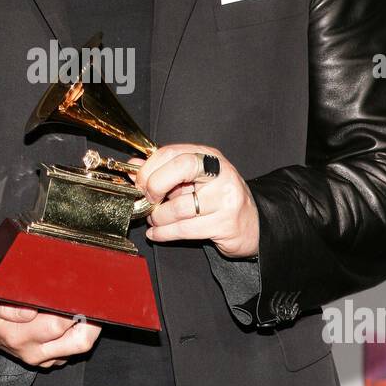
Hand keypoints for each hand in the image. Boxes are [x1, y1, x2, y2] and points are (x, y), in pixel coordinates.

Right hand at [0, 290, 101, 368]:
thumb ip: (6, 307)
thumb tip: (30, 312)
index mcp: (19, 336)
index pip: (59, 324)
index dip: (73, 308)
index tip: (79, 295)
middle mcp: (34, 351)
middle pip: (79, 340)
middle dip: (90, 318)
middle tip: (89, 299)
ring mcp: (44, 359)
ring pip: (81, 347)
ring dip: (88, 326)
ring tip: (83, 306)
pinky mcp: (50, 362)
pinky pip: (74, 351)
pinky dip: (78, 334)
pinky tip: (72, 319)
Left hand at [128, 143, 259, 257]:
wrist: (252, 223)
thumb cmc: (217, 199)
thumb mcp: (191, 180)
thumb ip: (163, 171)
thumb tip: (134, 166)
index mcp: (208, 156)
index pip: (171, 152)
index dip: (148, 168)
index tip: (139, 183)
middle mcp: (220, 173)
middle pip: (180, 168)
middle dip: (154, 186)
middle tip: (147, 200)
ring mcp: (225, 198)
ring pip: (178, 207)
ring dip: (158, 217)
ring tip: (155, 219)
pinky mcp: (225, 224)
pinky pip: (184, 230)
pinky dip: (163, 233)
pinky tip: (157, 233)